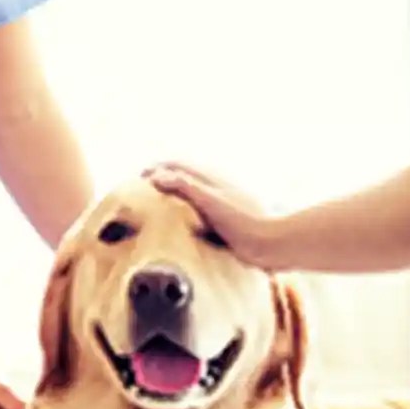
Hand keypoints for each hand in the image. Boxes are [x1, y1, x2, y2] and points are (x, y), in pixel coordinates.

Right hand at [143, 162, 283, 268]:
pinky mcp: (226, 219)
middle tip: (142, 192)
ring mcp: (221, 202)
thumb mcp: (209, 201)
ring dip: (174, 194)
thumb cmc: (241, 222)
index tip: (138, 179)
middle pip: (183, 176)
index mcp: (210, 177)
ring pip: (191, 192)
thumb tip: (156, 176)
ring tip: (157, 207)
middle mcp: (215, 186)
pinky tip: (182, 225)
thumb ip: (184, 186)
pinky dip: (185, 211)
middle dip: (163, 179)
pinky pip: (199, 210)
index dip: (156, 168)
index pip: (176, 165)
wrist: (271, 243)